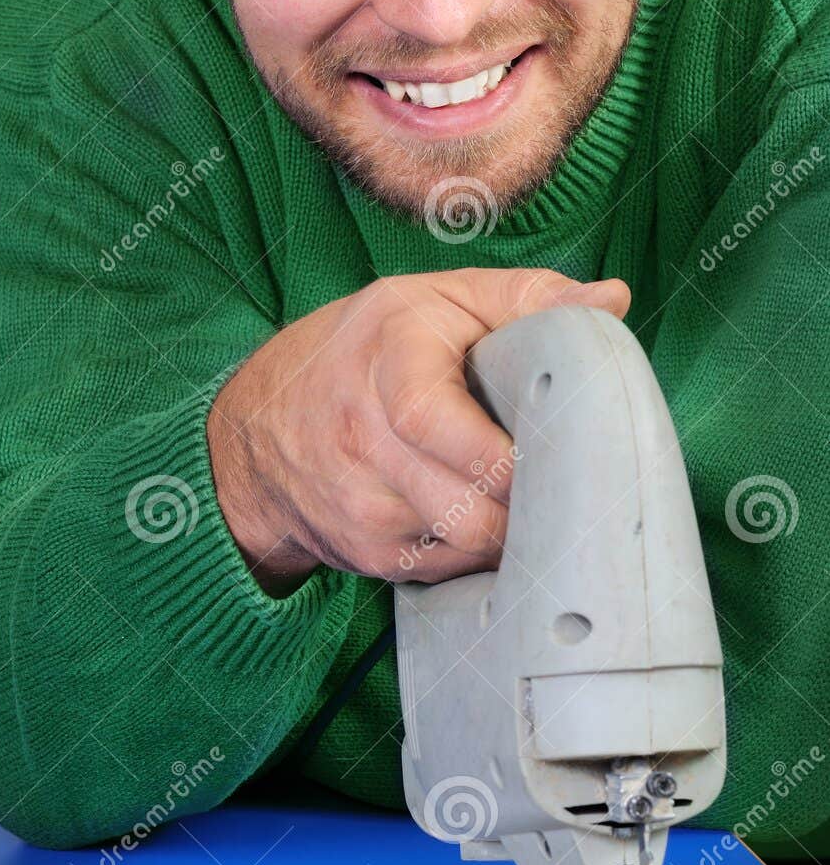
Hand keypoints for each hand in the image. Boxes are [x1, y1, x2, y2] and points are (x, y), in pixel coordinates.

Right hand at [207, 267, 630, 591]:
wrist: (255, 429)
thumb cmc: (363, 350)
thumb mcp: (435, 300)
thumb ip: (527, 297)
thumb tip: (609, 301)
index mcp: (385, 359)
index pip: (433, 420)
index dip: (500, 453)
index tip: (552, 449)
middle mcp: (361, 437)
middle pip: (466, 503)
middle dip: (529, 501)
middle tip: (570, 483)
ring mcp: (361, 506)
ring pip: (467, 543)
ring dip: (513, 529)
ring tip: (533, 497)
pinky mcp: (368, 555)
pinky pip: (451, 567)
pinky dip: (480, 549)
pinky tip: (485, 514)